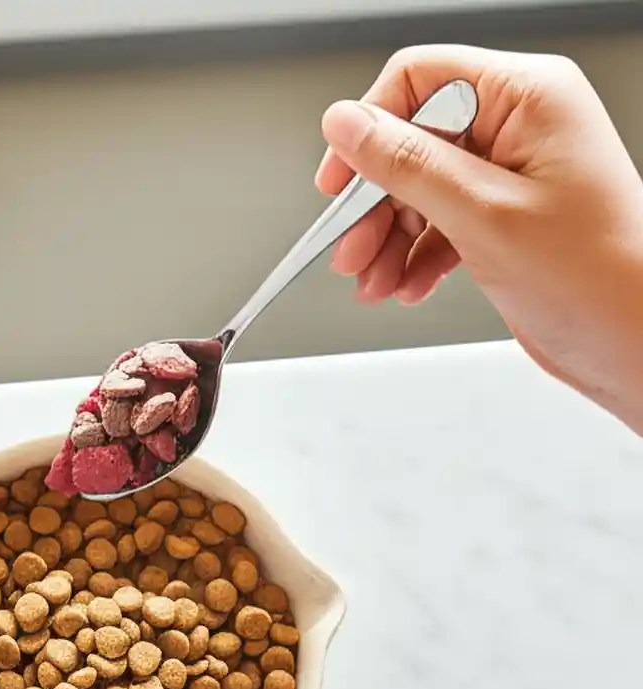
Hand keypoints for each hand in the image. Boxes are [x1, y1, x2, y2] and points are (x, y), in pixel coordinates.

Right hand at [316, 44, 642, 432]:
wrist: (640, 345)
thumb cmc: (598, 277)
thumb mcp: (482, 215)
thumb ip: (406, 164)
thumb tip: (345, 123)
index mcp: (529, 97)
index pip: (421, 79)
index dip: (370, 127)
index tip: (340, 180)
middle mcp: (521, 124)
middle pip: (412, 140)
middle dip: (376, 202)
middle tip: (352, 249)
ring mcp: (512, 171)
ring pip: (418, 187)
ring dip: (388, 236)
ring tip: (374, 280)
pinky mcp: (505, 213)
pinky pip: (439, 219)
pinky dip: (415, 255)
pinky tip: (405, 284)